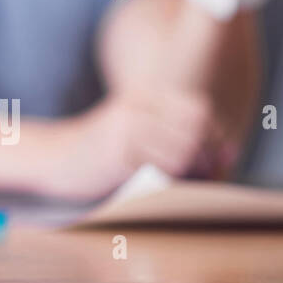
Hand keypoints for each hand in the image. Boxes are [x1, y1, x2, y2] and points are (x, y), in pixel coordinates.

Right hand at [40, 90, 232, 201]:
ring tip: (179, 184)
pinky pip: (159, 171)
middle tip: (200, 177)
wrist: (50, 156)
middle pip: (196, 129)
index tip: (208, 160)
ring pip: (182, 152)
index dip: (213, 138)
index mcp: (142, 96)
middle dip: (207, 157)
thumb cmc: (102, 150)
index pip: (200, 111)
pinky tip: (156, 187)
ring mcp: (124, 130)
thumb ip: (182, 137)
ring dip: (191, 174)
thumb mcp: (138, 130)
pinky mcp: (116, 156)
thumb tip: (232, 152)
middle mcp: (135, 107)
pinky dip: (168, 184)